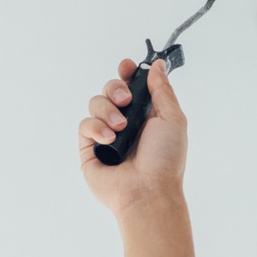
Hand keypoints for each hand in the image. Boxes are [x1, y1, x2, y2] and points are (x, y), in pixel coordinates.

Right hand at [78, 57, 188, 216]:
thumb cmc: (165, 160)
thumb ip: (162, 90)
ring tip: (120, 127)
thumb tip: (157, 66)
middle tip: (126, 100)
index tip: (127, 67)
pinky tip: (108, 139)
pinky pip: (84, 124)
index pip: (131, 86)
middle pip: (110, 90)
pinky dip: (96, 127)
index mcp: (146, 115)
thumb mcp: (172, 119)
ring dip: (107, 110)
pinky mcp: (90, 149)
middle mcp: (125, 123)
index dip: (127, 74)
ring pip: (96, 104)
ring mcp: (106, 136)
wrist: (148, 191)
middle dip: (116, 89)